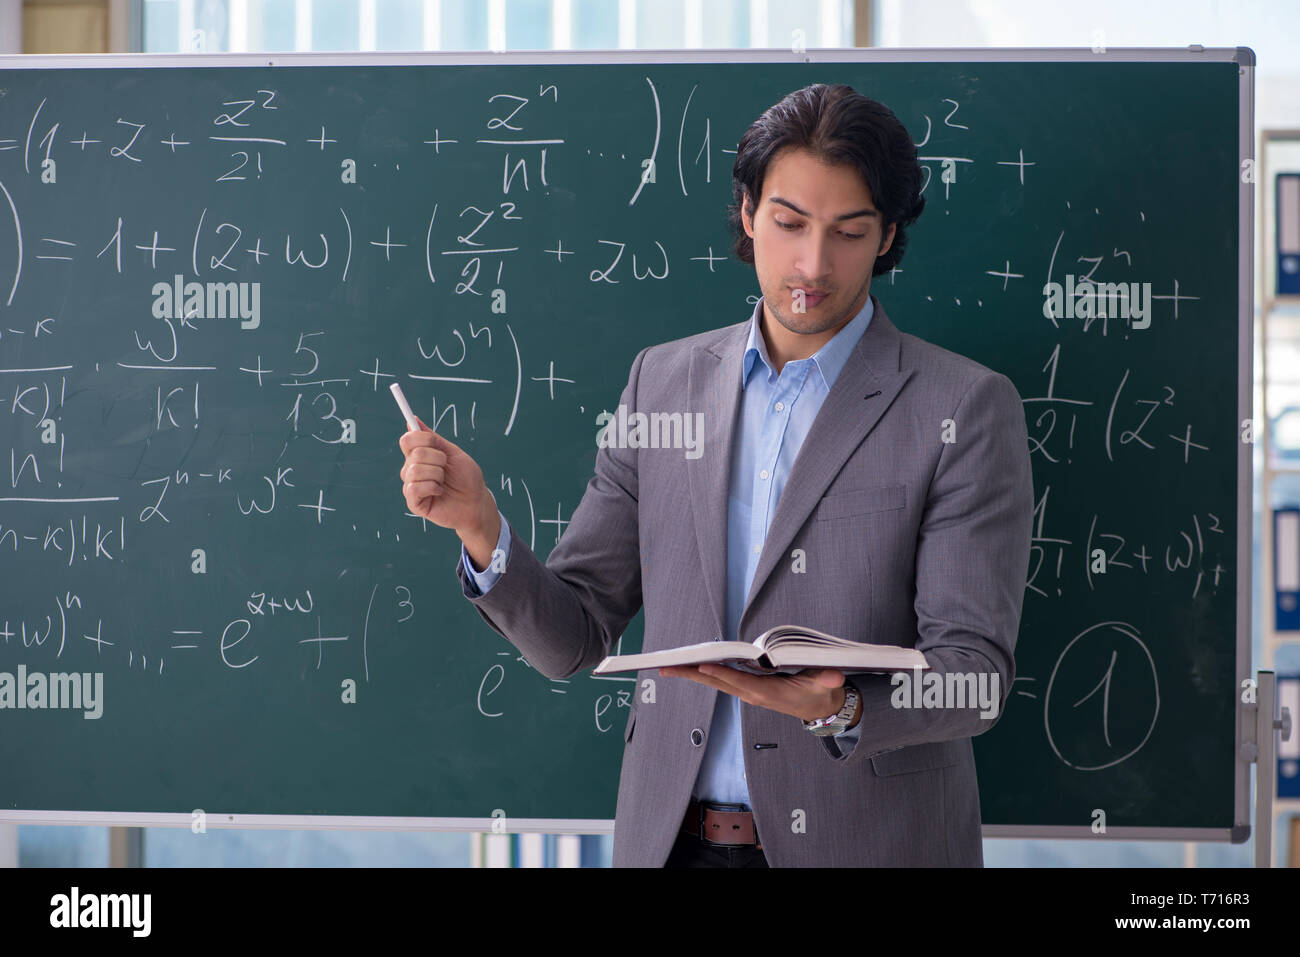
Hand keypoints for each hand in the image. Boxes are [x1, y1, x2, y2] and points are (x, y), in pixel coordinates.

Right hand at [398, 414, 492, 536]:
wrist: (476, 502)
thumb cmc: (466, 478)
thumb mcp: (453, 453)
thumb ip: (433, 438)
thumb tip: (413, 419)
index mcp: (420, 456)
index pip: (407, 440)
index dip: (422, 438)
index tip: (437, 444)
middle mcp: (411, 470)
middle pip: (415, 453)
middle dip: (439, 458)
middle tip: (446, 468)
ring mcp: (411, 487)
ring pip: (415, 470)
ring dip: (437, 474)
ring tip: (444, 482)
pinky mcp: (413, 503)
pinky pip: (414, 488)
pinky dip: (432, 487)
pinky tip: (439, 492)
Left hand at [658, 665, 858, 726]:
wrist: (821, 708)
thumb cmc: (821, 693)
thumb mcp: (826, 686)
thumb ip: (827, 680)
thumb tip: (834, 677)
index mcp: (768, 693)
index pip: (740, 682)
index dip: (722, 673)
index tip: (702, 665)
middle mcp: (753, 694)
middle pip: (718, 682)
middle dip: (692, 674)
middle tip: (666, 668)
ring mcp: (748, 693)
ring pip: (716, 681)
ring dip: (692, 674)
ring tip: (669, 666)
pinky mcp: (748, 689)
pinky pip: (722, 679)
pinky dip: (705, 672)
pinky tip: (691, 665)